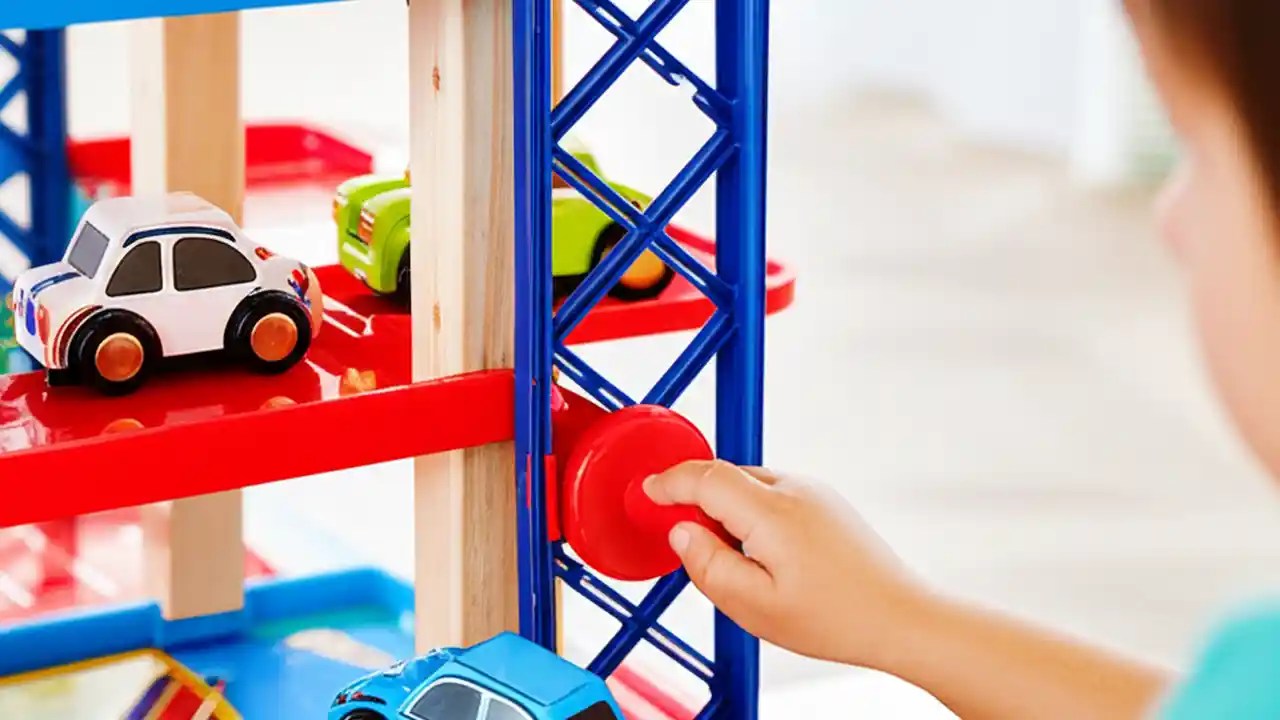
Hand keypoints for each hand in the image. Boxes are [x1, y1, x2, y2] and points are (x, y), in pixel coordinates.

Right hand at [643, 461, 927, 668]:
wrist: (900, 616)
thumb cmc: (836, 617)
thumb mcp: (755, 606)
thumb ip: (709, 566)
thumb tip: (681, 532)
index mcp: (773, 512)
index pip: (706, 477)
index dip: (669, 482)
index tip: (647, 492)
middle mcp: (795, 490)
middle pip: (726, 476)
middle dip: (696, 499)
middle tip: (683, 540)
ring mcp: (814, 492)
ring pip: (749, 484)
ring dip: (725, 506)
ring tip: (732, 560)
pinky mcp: (825, 501)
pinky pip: (772, 493)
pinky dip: (750, 511)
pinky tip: (759, 553)